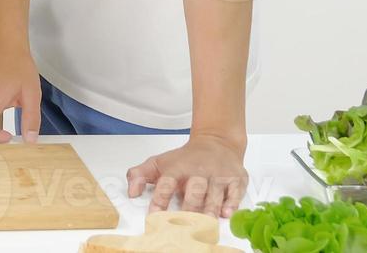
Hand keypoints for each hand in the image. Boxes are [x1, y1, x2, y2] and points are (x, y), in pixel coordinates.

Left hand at [126, 134, 248, 217]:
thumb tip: (130, 191)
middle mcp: (198, 172)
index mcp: (178, 168)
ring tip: (205, 223)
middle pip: (194, 190)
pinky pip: (235, 192)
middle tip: (183, 225)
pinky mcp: (236, 180)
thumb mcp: (159, 162)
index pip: (167, 183)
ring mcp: (218, 176)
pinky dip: (231, 203)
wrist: (216, 142)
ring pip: (214, 194)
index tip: (154, 214)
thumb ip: (140, 175)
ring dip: (209, 209)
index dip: (160, 199)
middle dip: (189, 208)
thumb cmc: (186, 158)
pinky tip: (225, 213)